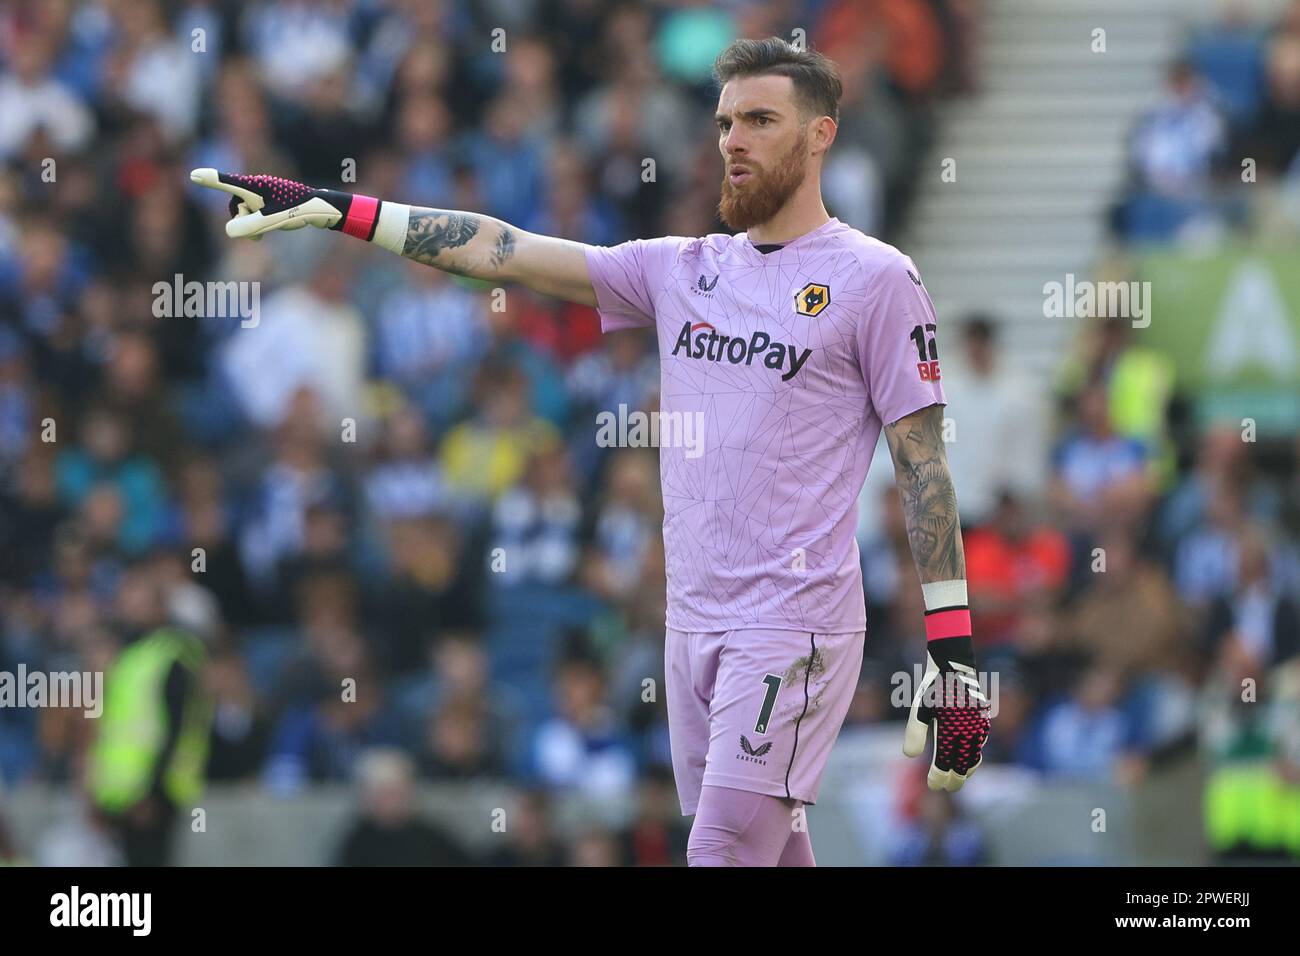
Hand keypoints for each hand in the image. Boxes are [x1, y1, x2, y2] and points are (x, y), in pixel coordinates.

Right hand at [190, 168, 345, 238]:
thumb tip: (228, 231)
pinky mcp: (267, 200)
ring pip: (243, 210)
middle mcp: (255, 186)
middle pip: (235, 204)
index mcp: (255, 186)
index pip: (227, 183)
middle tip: (259, 235)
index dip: (210, 180)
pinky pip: (252, 212)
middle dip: (242, 220)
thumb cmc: (297, 210)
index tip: (193, 175)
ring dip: (249, 224)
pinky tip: (264, 232)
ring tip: (263, 235)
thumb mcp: (272, 221)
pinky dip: (255, 223)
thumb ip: (249, 226)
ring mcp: (261, 192)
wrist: (318, 208)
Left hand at [903, 636, 990, 790]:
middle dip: (956, 780)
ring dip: (967, 768)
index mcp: (951, 733)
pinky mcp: (983, 719)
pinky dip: (974, 754)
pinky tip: (968, 755)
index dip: (939, 778)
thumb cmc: (933, 687)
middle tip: (949, 789)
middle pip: (964, 766)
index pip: (945, 765)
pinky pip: (980, 744)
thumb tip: (910, 756)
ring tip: (959, 777)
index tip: (933, 786)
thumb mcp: (919, 709)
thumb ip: (915, 733)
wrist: (953, 664)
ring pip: (975, 756)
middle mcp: (968, 733)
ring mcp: (978, 727)